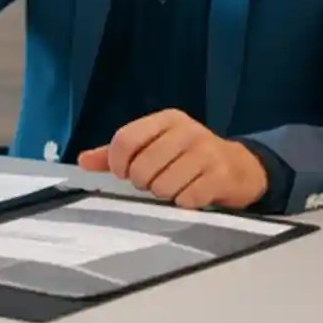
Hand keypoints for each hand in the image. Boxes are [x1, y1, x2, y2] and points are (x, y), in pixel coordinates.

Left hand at [77, 109, 267, 209]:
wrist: (239, 167)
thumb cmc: (186, 156)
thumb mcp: (153, 146)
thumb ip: (117, 153)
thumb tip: (83, 161)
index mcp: (167, 119)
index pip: (125, 138)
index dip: (117, 162)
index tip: (122, 174)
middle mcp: (187, 131)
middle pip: (142, 166)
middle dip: (142, 182)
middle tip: (153, 182)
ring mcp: (207, 153)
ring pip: (163, 185)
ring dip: (163, 194)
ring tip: (174, 186)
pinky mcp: (221, 176)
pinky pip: (186, 199)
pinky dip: (183, 203)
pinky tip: (191, 194)